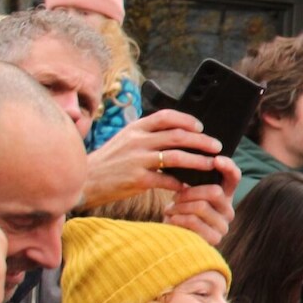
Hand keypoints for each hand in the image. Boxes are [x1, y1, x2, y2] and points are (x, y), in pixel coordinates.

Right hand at [81, 110, 223, 209]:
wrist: (85, 179)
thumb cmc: (110, 160)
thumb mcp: (125, 139)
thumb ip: (147, 135)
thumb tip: (177, 133)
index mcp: (135, 128)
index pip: (166, 117)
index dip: (187, 120)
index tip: (201, 126)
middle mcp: (137, 141)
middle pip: (178, 136)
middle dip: (202, 141)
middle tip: (216, 146)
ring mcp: (138, 160)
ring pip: (177, 157)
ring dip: (198, 161)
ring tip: (211, 164)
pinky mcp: (138, 180)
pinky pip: (167, 180)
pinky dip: (181, 183)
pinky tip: (190, 186)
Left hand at [162, 158, 238, 245]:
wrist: (173, 239)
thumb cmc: (179, 212)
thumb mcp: (186, 194)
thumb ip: (193, 181)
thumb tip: (189, 160)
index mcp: (225, 196)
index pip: (234, 177)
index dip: (228, 167)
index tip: (216, 160)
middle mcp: (228, 210)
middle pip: (215, 192)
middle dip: (190, 192)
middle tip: (175, 196)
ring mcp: (223, 226)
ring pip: (201, 206)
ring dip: (180, 206)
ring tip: (171, 210)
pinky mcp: (214, 239)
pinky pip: (193, 221)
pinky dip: (178, 218)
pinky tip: (171, 220)